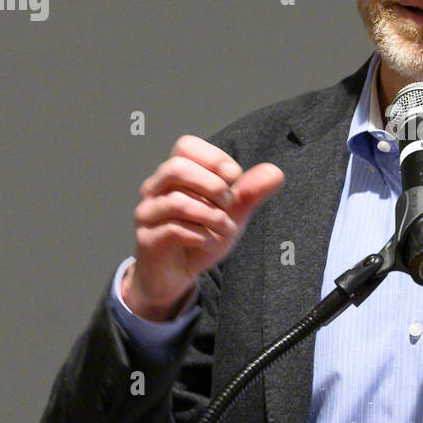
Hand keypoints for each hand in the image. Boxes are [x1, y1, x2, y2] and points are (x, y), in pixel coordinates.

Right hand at [123, 135, 283, 319]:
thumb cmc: (199, 236)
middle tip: (230, 205)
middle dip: (213, 185)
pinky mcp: (147, 240)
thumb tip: (276, 172)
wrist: (175, 276)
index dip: (215, 158)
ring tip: (226, 229)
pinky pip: (174, 230)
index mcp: (174, 175)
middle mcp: (155, 189)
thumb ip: (250, 192)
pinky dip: (202, 236)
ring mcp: (147, 214)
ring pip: (177, 201)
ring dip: (212, 216)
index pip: (186, 145)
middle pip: (177, 168)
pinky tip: (210, 243)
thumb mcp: (231, 213)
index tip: (235, 178)